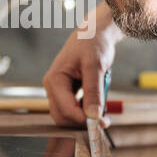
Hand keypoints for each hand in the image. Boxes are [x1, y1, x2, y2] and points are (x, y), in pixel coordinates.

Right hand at [42, 2, 121, 126]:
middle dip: (82, 122)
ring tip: (103, 113)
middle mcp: (52, 86)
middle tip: (103, 121)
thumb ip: (93, 91)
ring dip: (84, 118)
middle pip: (62, 117)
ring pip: (66, 116)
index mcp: (55, 79)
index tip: (100, 123)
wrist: (94, 34)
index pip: (65, 109)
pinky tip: (97, 107)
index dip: (82, 119)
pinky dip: (85, 112)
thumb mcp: (95, 67)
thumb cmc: (92, 44)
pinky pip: (72, 109)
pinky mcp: (66, 92)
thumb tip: (94, 115)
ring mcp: (57, 90)